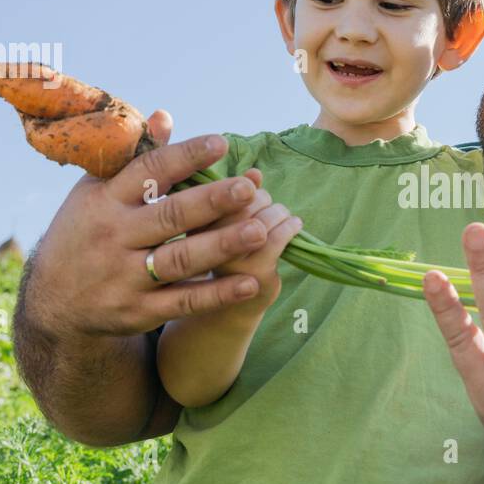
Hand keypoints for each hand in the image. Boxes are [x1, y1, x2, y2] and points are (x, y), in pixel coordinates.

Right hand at [24, 110, 281, 339]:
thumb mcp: (96, 192)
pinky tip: (250, 282)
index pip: (147, 173)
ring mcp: (126, 278)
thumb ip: (134, 158)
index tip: (221, 143)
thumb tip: (166, 116)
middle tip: (248, 188)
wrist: (54, 302)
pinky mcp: (139, 312)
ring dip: (222, 246)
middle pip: (169, 217)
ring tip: (260, 230)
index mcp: (104, 201)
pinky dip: (217, 294)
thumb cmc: (85, 232)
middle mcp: (114, 238)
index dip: (185, 156)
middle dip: (211, 202)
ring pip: (180, 260)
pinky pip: (184, 302)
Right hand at [203, 186, 301, 315]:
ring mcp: (228, 261)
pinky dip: (290, 226)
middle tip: (267, 204)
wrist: (227, 310)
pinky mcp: (253, 274)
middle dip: (259, 198)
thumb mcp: (220, 227)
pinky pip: (276, 238)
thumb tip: (255, 173)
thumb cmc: (226, 259)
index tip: (250, 190)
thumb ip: (237, 197)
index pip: (215, 192)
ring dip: (278, 212)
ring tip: (284, 215)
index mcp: (188, 226)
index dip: (237, 186)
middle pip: (239, 202)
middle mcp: (203, 245)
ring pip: (260, 219)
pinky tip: (295, 226)